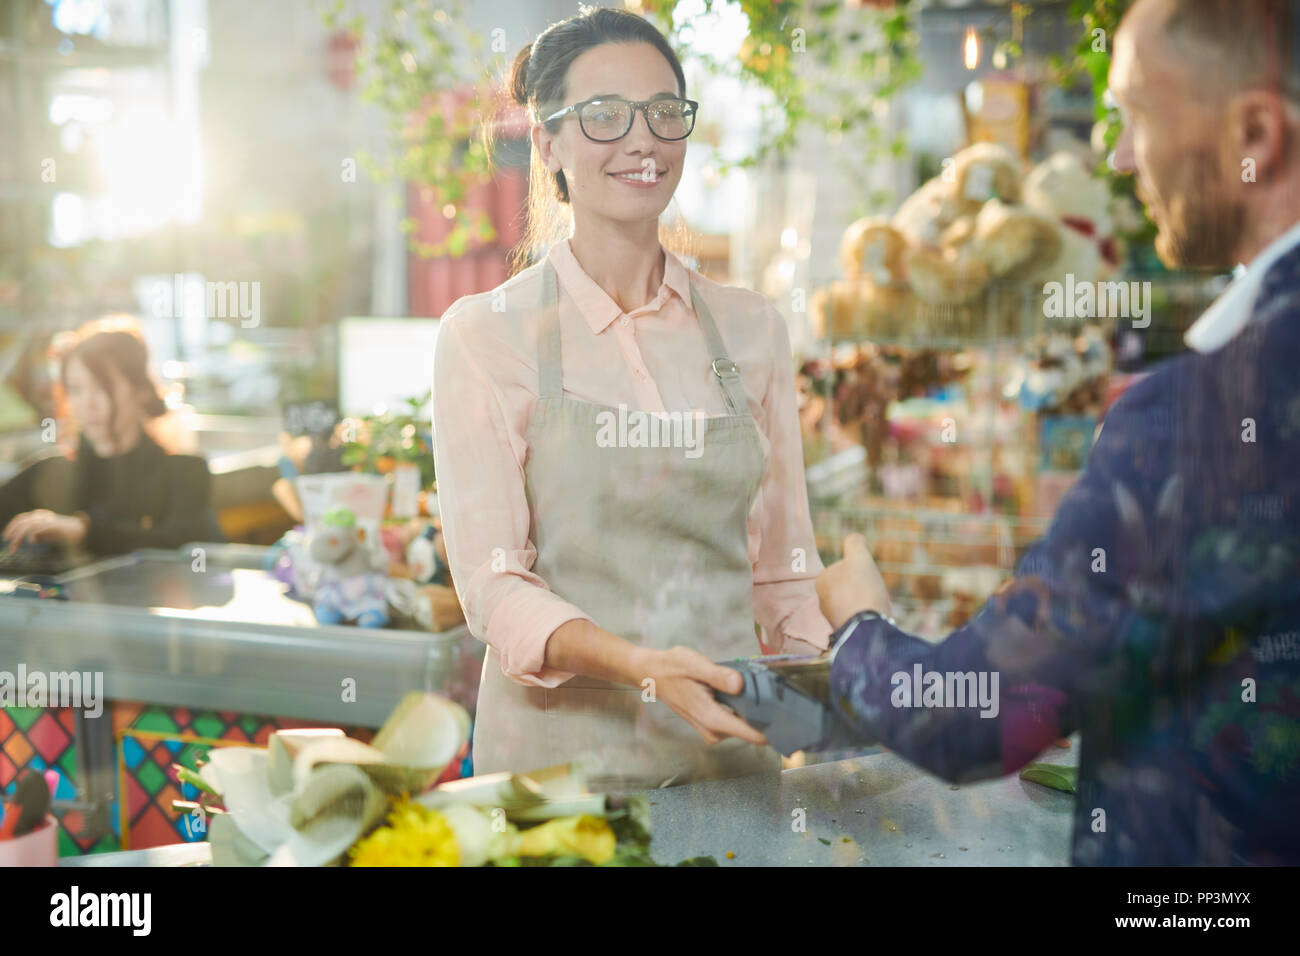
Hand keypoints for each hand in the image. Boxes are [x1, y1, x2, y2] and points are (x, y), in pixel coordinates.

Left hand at [2, 509, 87, 549]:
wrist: (84, 532)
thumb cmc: (68, 534)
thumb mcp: (49, 534)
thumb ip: (39, 534)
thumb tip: (29, 538)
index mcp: (41, 516)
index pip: (21, 518)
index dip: (12, 526)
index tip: (6, 536)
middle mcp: (44, 516)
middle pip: (22, 521)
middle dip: (12, 531)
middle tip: (8, 543)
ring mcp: (49, 520)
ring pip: (28, 525)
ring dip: (19, 537)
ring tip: (14, 547)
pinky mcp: (55, 525)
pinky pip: (39, 529)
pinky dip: (32, 536)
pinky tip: (32, 543)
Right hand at [636, 646, 769, 746]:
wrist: (652, 673)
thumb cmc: (672, 667)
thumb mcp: (695, 665)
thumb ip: (719, 676)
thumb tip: (740, 684)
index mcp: (711, 717)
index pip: (750, 734)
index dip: (773, 730)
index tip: (792, 722)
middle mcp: (713, 730)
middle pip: (751, 731)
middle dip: (767, 717)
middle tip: (782, 697)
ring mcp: (711, 729)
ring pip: (744, 727)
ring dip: (756, 713)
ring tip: (767, 692)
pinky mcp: (711, 724)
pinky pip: (736, 722)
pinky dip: (745, 711)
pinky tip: (749, 695)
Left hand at [815, 533, 891, 630]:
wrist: (867, 630)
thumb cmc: (861, 591)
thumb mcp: (858, 558)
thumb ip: (854, 543)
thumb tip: (855, 538)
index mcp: (821, 581)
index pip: (848, 566)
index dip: (862, 569)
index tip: (867, 578)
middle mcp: (822, 601)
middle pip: (853, 584)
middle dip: (865, 587)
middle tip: (872, 593)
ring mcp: (833, 618)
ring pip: (858, 601)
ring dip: (868, 602)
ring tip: (874, 607)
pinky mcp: (845, 632)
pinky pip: (861, 616)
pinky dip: (869, 615)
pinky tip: (874, 619)